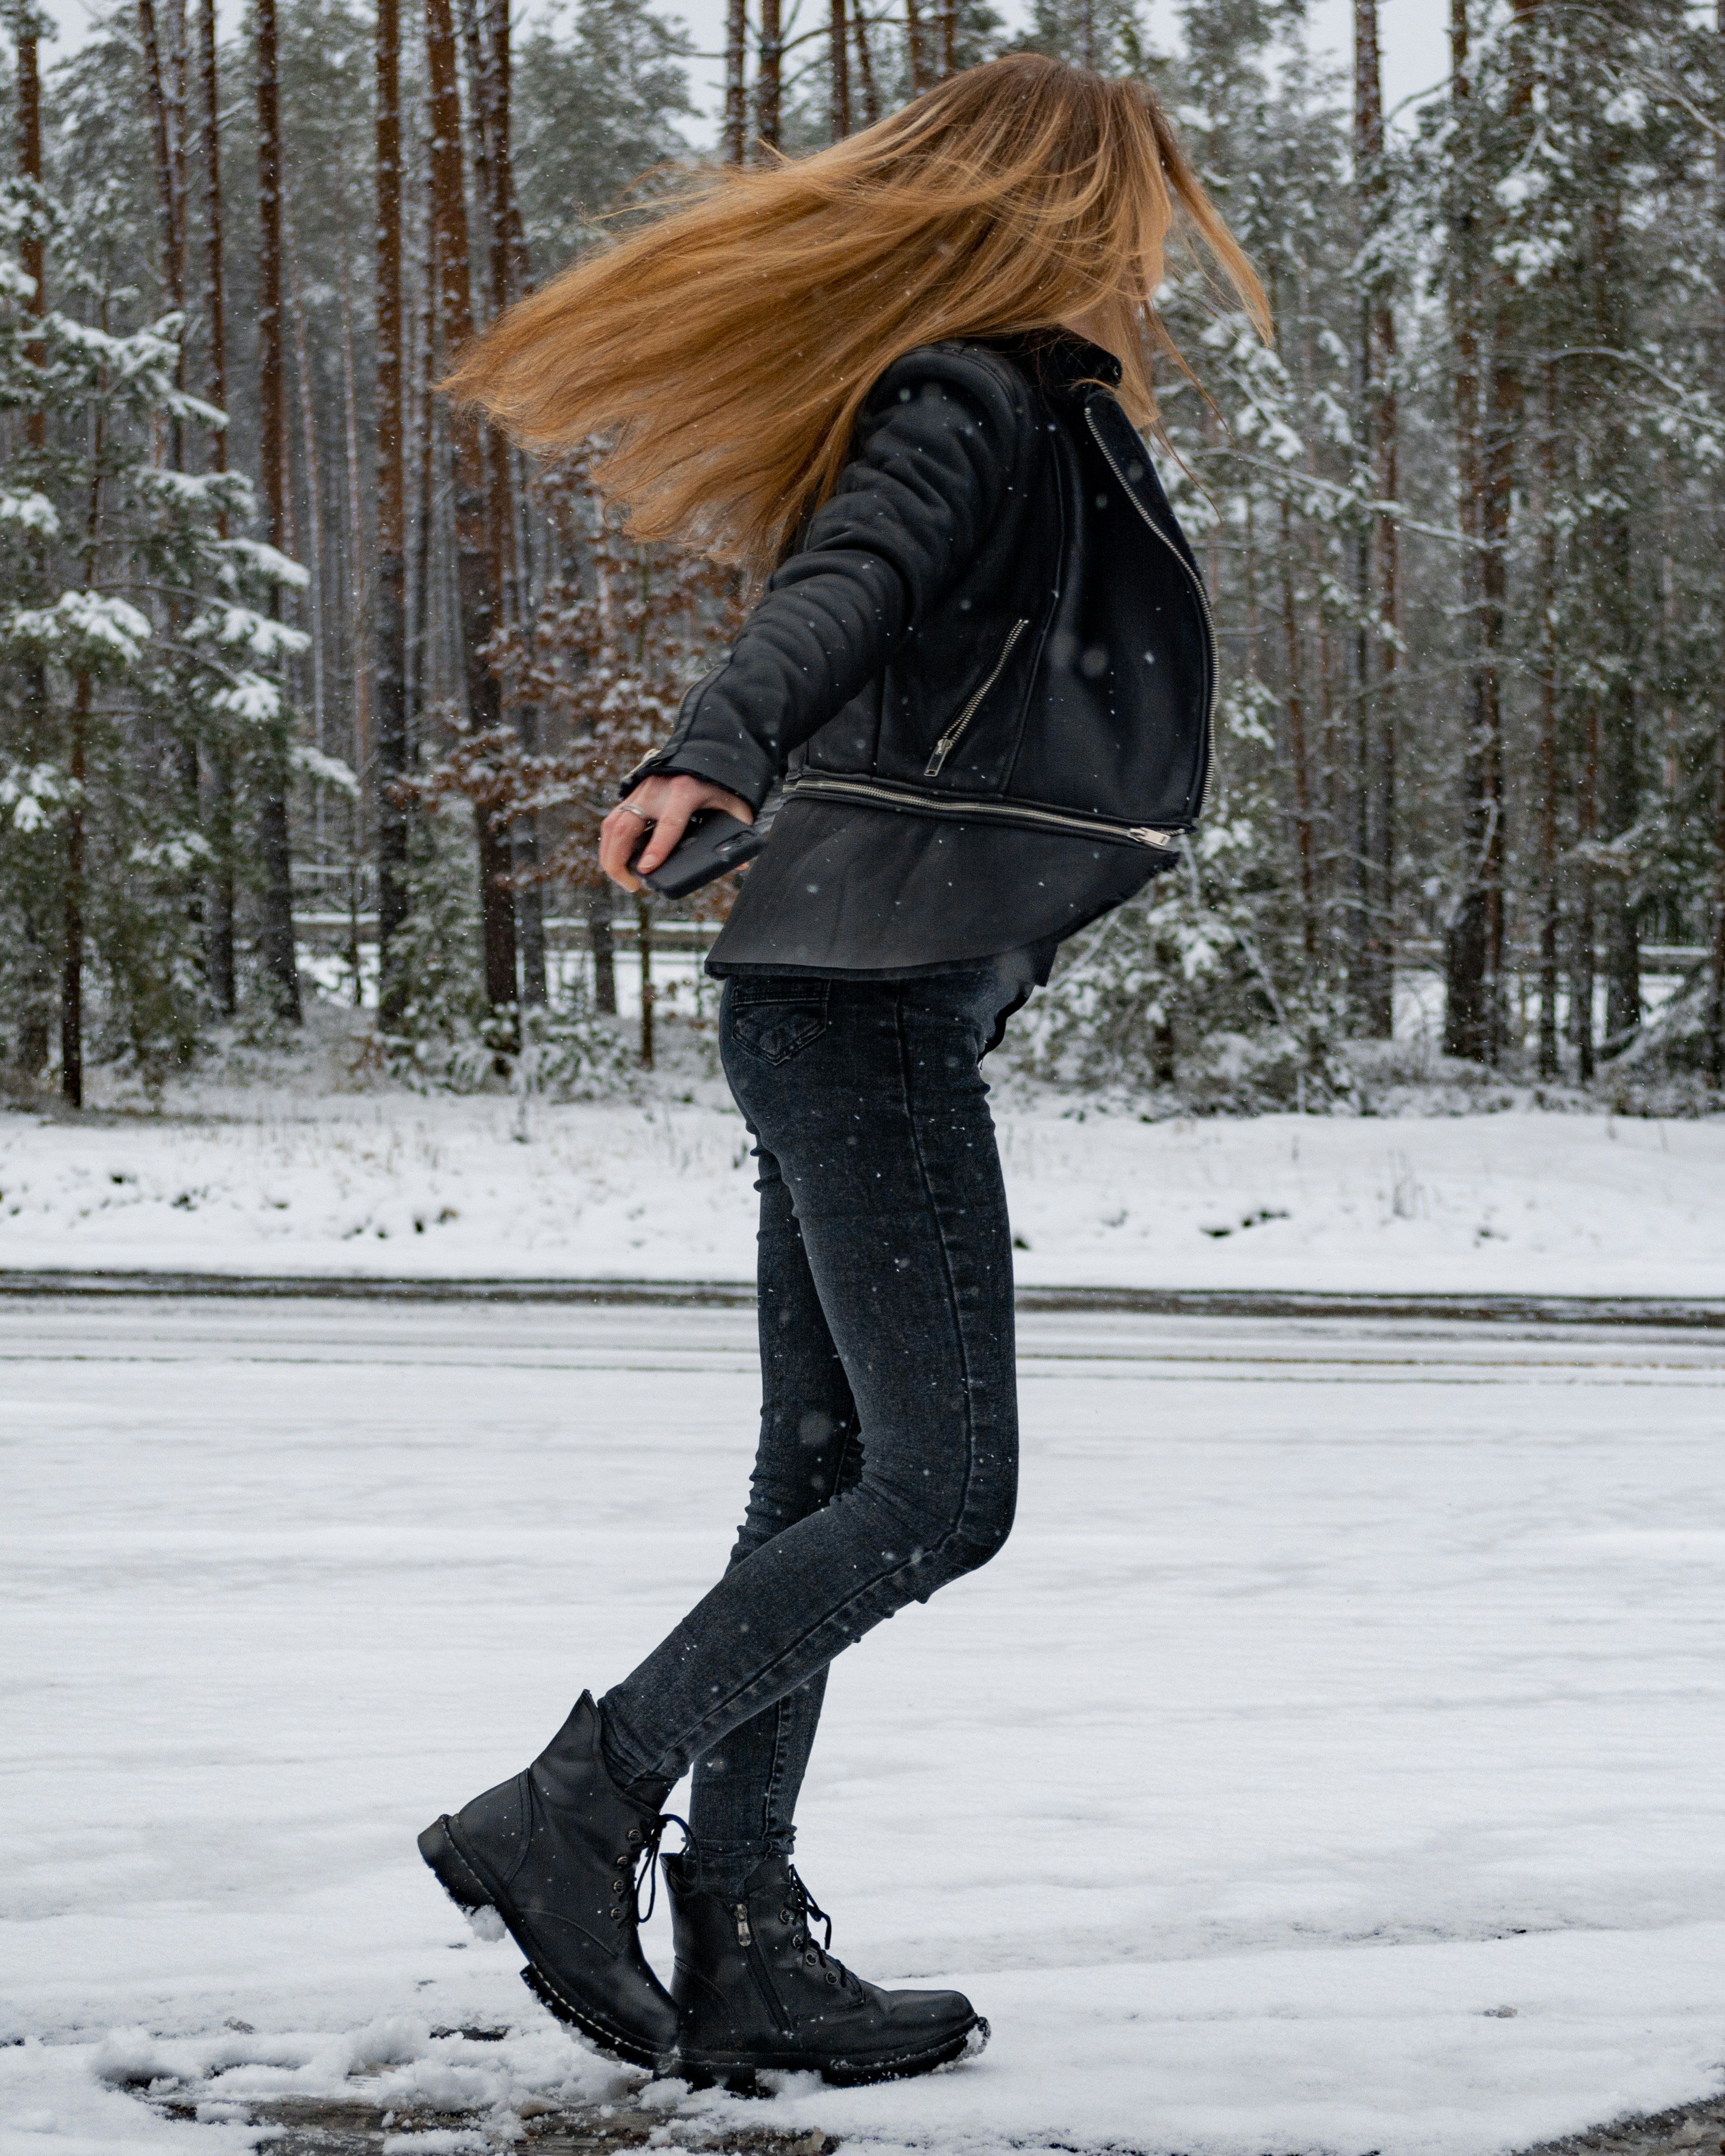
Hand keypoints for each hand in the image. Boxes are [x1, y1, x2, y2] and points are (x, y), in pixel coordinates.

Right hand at [599, 773, 754, 892]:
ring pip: (612, 824)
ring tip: (622, 878)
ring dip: (610, 855)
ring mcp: (640, 791)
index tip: (646, 870)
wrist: (701, 752)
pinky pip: (612, 821)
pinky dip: (610, 844)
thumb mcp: (734, 804)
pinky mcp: (631, 794)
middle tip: (632, 885)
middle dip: (619, 859)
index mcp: (685, 792)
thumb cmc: (718, 784)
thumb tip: (738, 863)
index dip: (656, 848)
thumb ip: (737, 830)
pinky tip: (616, 861)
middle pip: (626, 826)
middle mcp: (656, 790)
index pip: (668, 824)